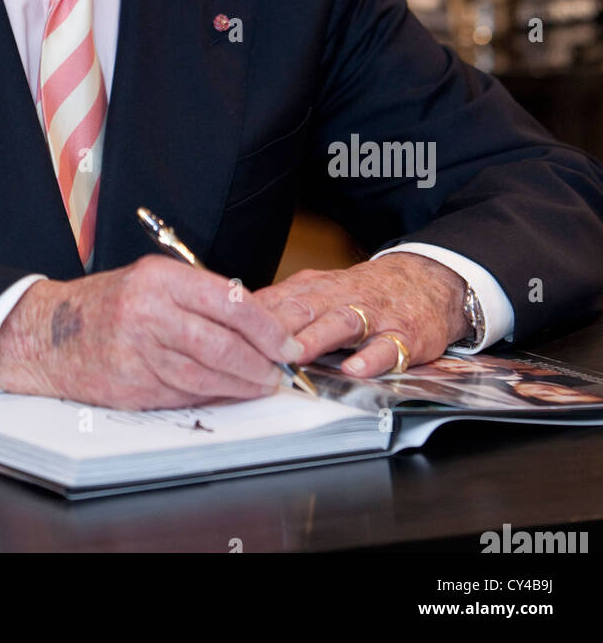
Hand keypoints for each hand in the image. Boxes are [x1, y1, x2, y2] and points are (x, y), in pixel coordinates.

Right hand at [0, 255, 302, 407]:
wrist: (48, 333)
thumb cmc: (107, 305)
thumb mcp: (150, 282)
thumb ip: (198, 299)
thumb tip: (256, 326)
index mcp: (158, 278)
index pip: (228, 301)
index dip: (265, 327)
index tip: (288, 342)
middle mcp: (147, 311)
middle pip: (220, 343)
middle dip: (260, 361)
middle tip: (280, 369)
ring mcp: (137, 351)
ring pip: (205, 375)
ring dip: (241, 384)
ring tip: (261, 384)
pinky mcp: (131, 385)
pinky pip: (183, 394)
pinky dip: (211, 395)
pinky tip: (226, 392)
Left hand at [251, 253, 470, 376]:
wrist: (424, 280)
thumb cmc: (362, 293)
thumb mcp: (318, 291)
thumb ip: (281, 306)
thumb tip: (233, 322)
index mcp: (314, 289)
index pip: (276, 301)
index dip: (250, 319)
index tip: (227, 334)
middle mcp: (339, 298)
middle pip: (303, 308)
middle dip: (277, 328)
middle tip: (254, 348)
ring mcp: (371, 316)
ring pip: (341, 322)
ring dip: (317, 339)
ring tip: (298, 356)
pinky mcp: (402, 334)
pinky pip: (387, 347)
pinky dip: (371, 359)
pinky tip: (355, 370)